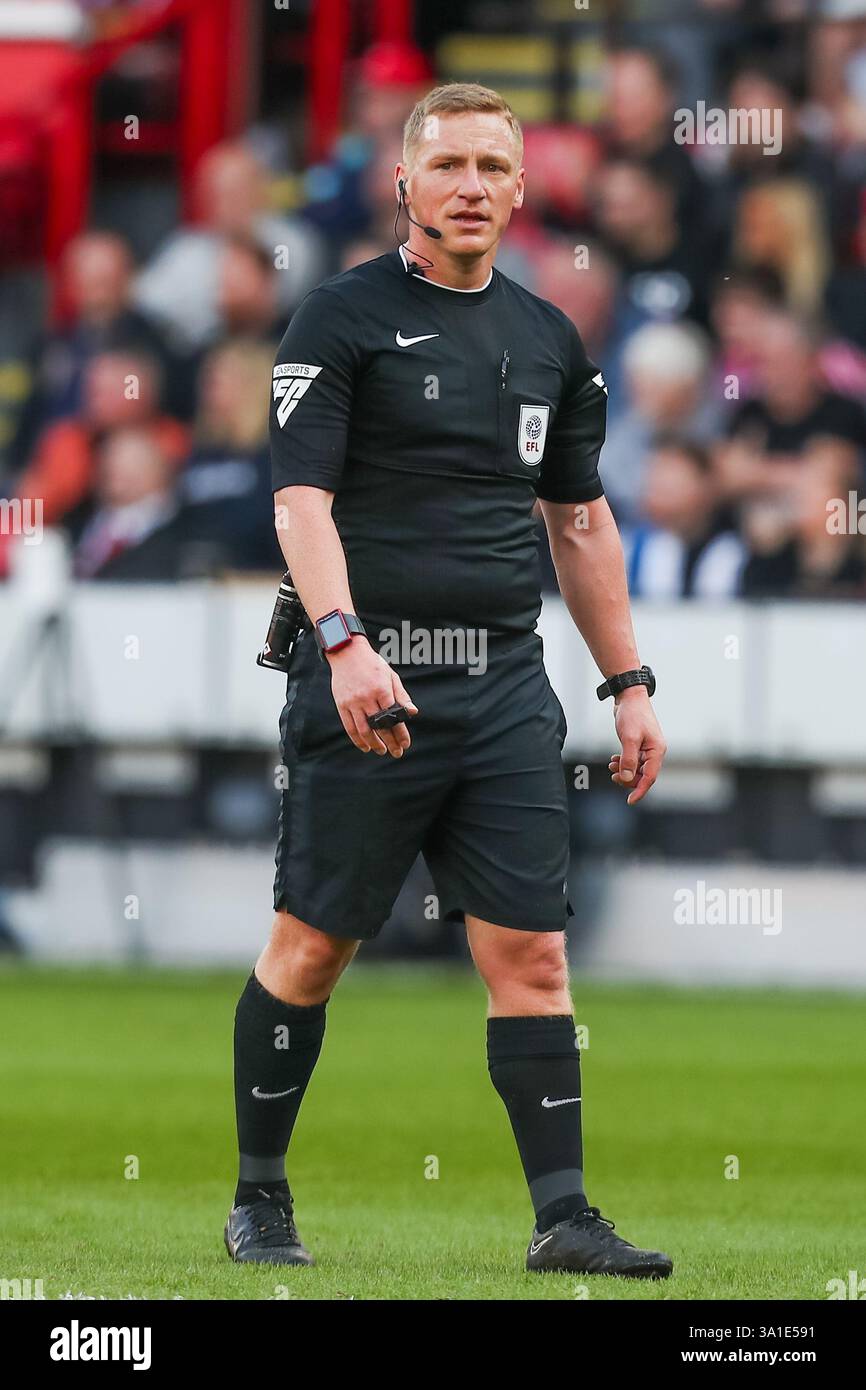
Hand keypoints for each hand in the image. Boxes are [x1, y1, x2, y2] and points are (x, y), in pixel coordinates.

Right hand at [326, 639, 417, 756]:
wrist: (347, 652)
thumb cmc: (372, 664)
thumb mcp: (391, 676)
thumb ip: (401, 695)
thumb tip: (412, 713)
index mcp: (382, 690)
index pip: (394, 717)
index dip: (400, 733)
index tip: (405, 744)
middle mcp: (367, 697)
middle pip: (380, 727)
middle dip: (390, 742)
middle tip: (397, 753)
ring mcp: (353, 702)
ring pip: (364, 730)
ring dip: (374, 744)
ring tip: (382, 751)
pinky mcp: (342, 705)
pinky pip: (350, 727)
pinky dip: (358, 740)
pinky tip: (366, 747)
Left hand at [608, 687, 665, 805]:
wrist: (629, 696)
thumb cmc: (632, 714)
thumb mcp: (628, 738)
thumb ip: (628, 759)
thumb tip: (628, 778)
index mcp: (657, 751)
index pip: (650, 777)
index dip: (639, 790)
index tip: (629, 801)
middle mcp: (654, 751)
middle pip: (643, 775)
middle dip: (628, 778)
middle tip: (613, 776)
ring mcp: (647, 748)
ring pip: (637, 768)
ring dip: (624, 770)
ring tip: (610, 766)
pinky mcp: (639, 744)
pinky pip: (633, 760)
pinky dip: (623, 762)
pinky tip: (613, 760)